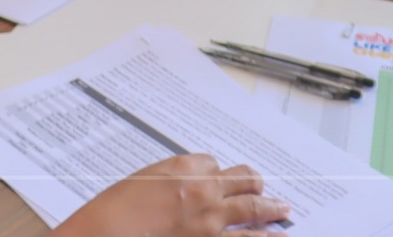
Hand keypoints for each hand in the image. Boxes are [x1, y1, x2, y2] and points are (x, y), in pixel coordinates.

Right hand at [55, 156, 289, 236]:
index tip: (217, 178)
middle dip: (254, 184)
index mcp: (183, 167)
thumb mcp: (141, 183)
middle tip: (263, 188)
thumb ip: (167, 182)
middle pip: (243, 180)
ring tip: (283, 209)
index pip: (212, 163)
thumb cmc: (116, 211)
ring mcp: (213, 220)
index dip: (215, 172)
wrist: (108, 235)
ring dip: (271, 208)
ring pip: (254, 208)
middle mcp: (205, 189)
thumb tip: (180, 187)